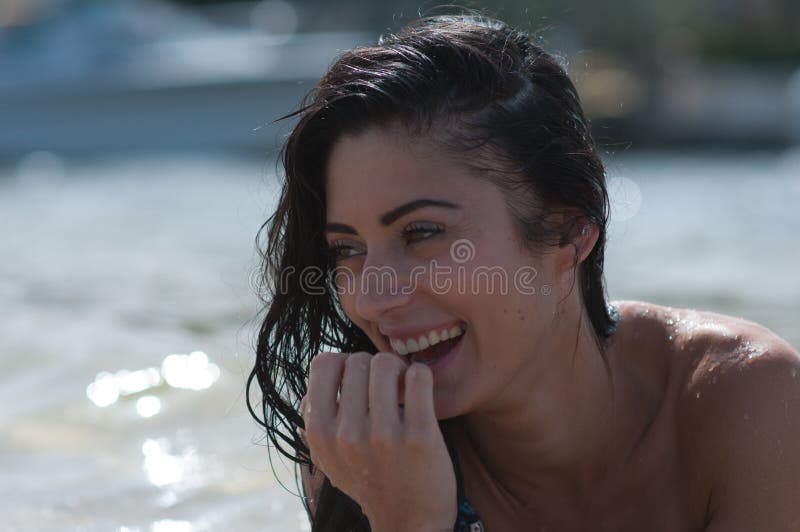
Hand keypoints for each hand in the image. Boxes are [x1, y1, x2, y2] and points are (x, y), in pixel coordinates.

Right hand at [301, 351, 456, 531]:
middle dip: (374, 366)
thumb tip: (316, 375)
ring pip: (387, 363)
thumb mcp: (329, 456)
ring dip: (399, 369)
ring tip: (404, 385)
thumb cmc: (369, 479)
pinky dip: (420, 375)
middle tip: (387, 384)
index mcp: (320, 434)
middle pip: (358, 360)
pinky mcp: (420, 436)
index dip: (343, 363)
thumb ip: (315, 417)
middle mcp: (347, 434)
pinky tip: (420, 390)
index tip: (359, 378)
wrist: (409, 520)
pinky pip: (418, 376)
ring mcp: (384, 435)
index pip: (323, 363)